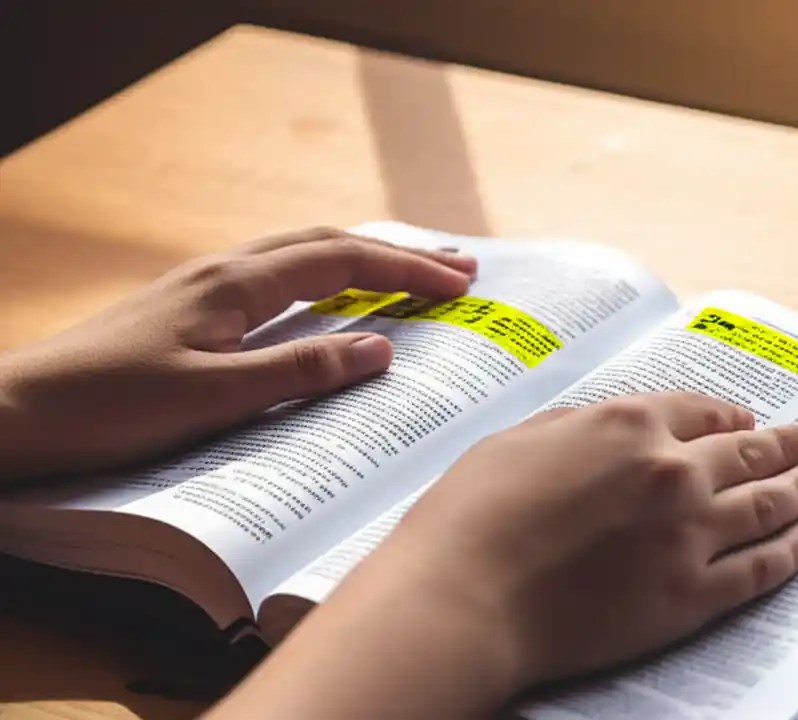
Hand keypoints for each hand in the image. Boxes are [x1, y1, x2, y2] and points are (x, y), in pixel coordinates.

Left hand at [0, 226, 475, 478]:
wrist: (18, 411)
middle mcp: (224, 272)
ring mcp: (205, 287)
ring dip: (363, 262)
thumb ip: (299, 370)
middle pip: (328, 244)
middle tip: (457, 267)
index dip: (407, 271)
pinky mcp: (190, 309)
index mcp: (236, 285)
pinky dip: (324, 279)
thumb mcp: (212, 397)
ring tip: (410, 274)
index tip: (462, 283)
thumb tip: (380, 348)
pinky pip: (277, 278)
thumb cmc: (108, 407)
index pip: (343, 262)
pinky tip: (328, 300)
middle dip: (398, 255)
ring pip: (301, 256)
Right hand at [407, 393, 797, 684]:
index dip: (733, 416)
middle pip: (751, 452)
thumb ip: (580, 427)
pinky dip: (794, 551)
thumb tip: (614, 427)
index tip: (749, 422)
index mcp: (630, 423)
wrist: (464, 597)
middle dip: (791, 442)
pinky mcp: (689, 597)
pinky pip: (761, 568)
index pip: (704, 411)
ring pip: (768, 504)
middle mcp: (673, 471)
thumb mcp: (522, 439)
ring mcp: (688, 535)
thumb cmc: (473, 516)